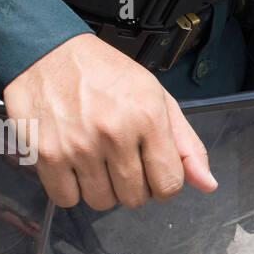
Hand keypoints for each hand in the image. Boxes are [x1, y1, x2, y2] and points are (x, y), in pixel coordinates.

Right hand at [3, 33, 216, 208]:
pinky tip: (73, 165)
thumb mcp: (156, 98)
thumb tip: (207, 185)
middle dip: (132, 186)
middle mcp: (114, 133)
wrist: (47, 51)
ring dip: (102, 189)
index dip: (163, 185)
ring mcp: (79, 145)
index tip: (153, 172)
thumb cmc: (105, 74)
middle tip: (121, 160)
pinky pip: (66, 199)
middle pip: (135, 198)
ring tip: (96, 160)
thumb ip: (186, 144)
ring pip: (102, 202)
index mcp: (148, 117)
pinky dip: (71, 190)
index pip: (168, 184)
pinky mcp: (46, 153)